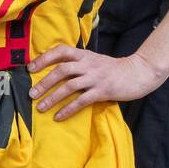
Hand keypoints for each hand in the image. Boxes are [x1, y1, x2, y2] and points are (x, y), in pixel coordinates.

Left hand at [27, 45, 165, 119]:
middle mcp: (88, 64)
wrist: (138, 73)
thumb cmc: (113, 69)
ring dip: (52, 97)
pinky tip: (59, 116)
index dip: (44, 58)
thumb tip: (56, 71)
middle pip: (61, 70)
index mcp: (84, 55)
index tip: (30, 68)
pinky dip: (68, 109)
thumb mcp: (95, 60)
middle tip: (31, 94)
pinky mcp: (102, 91)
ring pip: (69, 86)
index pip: (61, 51)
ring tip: (41, 107)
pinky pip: (82, 101)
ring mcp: (95, 78)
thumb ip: (78, 63)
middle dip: (44, 82)